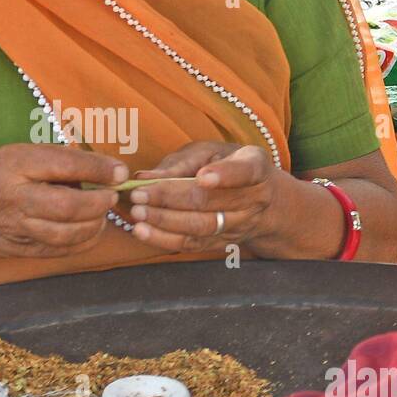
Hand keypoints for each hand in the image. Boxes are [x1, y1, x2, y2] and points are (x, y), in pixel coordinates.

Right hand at [0, 143, 128, 259]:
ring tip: (103, 211)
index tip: (119, 171)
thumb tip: (104, 169)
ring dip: (96, 224)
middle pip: (68, 206)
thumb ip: (57, 160)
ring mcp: (17, 229)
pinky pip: (62, 250)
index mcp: (13, 165)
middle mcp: (14, 198)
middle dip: (99, 202)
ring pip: (67, 234)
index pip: (63, 166)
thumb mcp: (18, 153)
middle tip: (111, 195)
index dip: (97, 169)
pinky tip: (92, 229)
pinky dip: (85, 241)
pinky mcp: (21, 250)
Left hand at [126, 141, 284, 253]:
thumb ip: (180, 163)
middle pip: (211, 202)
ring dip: (165, 222)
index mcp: (255, 167)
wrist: (258, 198)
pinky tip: (142, 232)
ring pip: (201, 227)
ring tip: (138, 213)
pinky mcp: (223, 243)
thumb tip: (145, 177)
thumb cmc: (224, 165)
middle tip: (139, 195)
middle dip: (171, 199)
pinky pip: (193, 245)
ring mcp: (239, 226)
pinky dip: (164, 239)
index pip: (244, 171)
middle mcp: (253, 200)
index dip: (224, 175)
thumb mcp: (210, 151)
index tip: (203, 176)